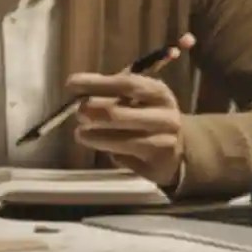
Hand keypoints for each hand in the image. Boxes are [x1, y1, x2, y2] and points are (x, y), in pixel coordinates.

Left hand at [66, 72, 184, 187]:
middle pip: (118, 114)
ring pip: (118, 141)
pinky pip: (122, 159)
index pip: (126, 84)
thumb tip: (77, 87)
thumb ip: (112, 90)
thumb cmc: (149, 114)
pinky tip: (108, 148)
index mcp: (159, 94)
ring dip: (93, 137)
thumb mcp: (139, 97)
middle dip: (92, 112)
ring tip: (80, 134)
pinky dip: (110, 153)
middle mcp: (165, 118)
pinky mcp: (155, 168)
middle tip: (78, 113)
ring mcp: (163, 144)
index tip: (72, 83)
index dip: (97, 83)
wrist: (179, 148)